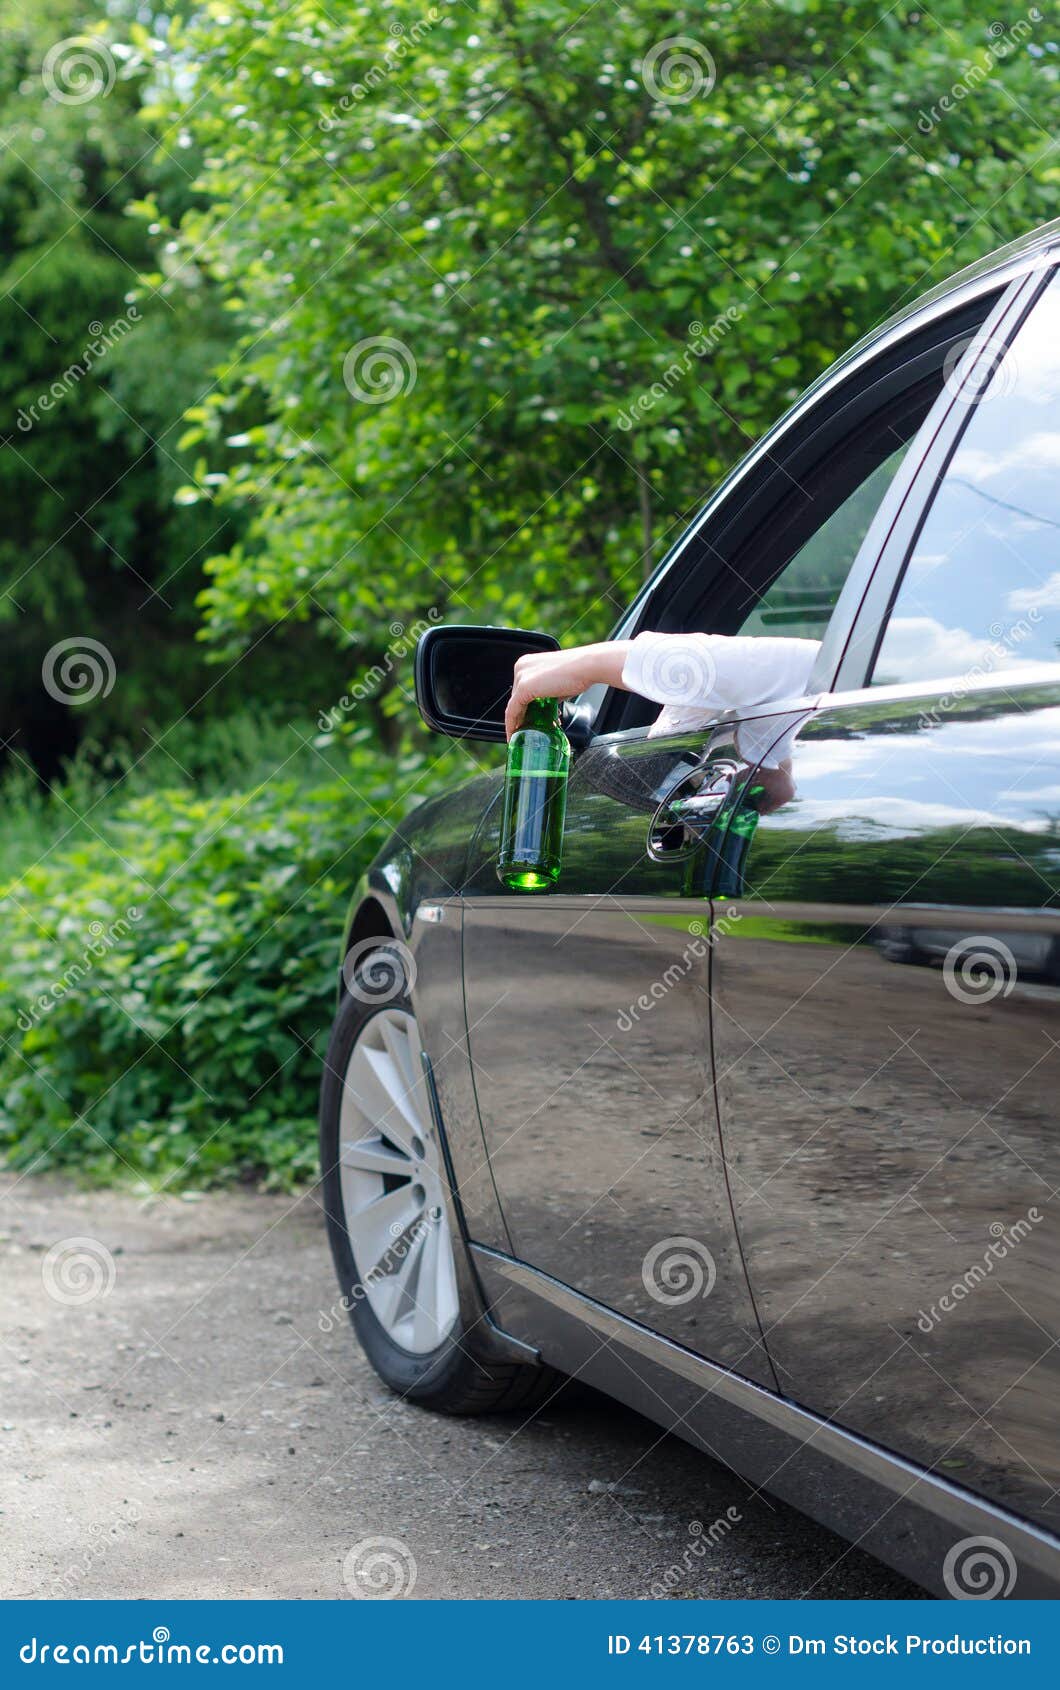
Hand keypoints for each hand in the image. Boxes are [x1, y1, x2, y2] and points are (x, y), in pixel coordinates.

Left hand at [504, 642, 630, 738]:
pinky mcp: (524, 687)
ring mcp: (521, 676)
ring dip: (515, 721)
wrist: (587, 666)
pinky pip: (513, 709)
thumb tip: (548, 708)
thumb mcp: (557, 685)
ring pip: (513, 705)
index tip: (523, 721)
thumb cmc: (579, 673)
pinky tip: (515, 732)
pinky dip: (512, 723)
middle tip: (523, 731)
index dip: (521, 708)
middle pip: (516, 698)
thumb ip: (548, 695)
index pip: (520, 690)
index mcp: (528, 663)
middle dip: (520, 716)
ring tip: (519, 735)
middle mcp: (521, 666)